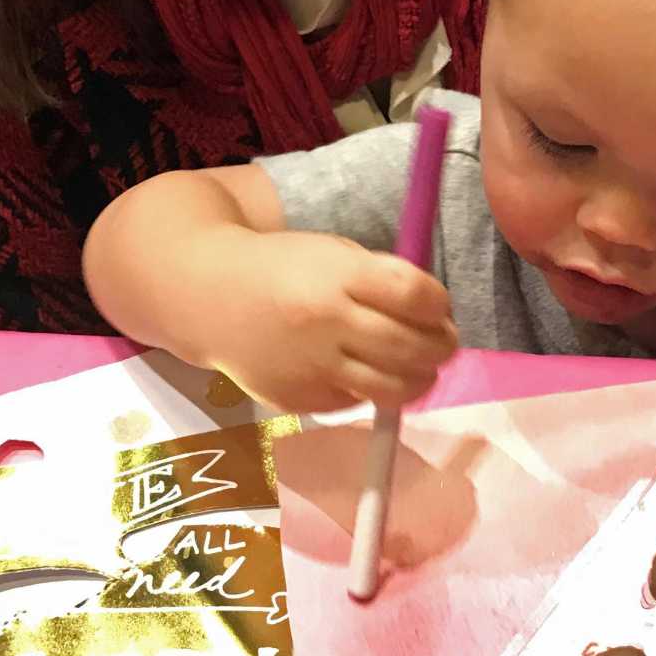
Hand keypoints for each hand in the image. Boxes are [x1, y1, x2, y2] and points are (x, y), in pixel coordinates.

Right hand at [211, 232, 457, 414]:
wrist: (210, 298)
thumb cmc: (283, 269)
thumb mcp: (333, 253)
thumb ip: (381, 278)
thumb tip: (437, 312)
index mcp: (338, 276)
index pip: (415, 296)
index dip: (439, 304)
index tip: (439, 307)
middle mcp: (326, 322)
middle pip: (413, 347)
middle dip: (442, 347)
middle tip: (445, 344)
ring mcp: (312, 366)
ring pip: (393, 389)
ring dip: (420, 380)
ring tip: (421, 368)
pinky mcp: (300, 399)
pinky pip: (357, 402)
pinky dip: (371, 390)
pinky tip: (364, 372)